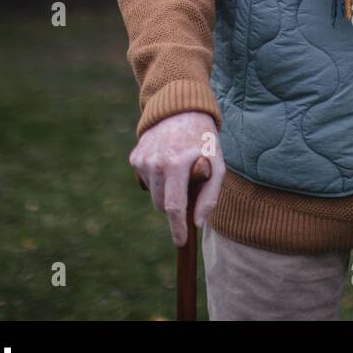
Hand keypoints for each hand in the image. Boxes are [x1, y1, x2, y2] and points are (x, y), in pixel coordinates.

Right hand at [129, 111, 224, 247]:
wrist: (181, 110)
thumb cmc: (203, 141)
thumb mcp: (217, 164)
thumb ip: (210, 195)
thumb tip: (197, 223)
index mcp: (178, 163)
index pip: (174, 205)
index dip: (177, 227)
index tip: (180, 242)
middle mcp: (156, 161)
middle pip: (162, 204)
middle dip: (176, 205)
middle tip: (190, 185)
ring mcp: (142, 159)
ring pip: (153, 195)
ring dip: (166, 191)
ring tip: (179, 170)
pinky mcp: (135, 157)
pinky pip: (146, 181)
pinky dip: (157, 179)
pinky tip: (167, 161)